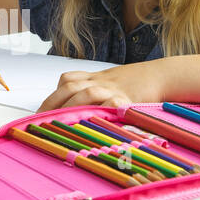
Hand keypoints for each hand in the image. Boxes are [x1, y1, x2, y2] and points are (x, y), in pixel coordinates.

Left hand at [36, 62, 163, 112]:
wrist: (162, 75)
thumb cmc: (134, 84)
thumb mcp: (108, 83)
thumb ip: (89, 92)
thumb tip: (68, 113)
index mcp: (93, 77)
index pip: (66, 81)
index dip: (50, 97)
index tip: (38, 113)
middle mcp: (100, 81)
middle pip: (70, 87)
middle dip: (53, 104)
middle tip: (42, 122)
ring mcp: (113, 89)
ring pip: (86, 94)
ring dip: (71, 109)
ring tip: (59, 124)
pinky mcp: (128, 99)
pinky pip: (112, 105)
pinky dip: (101, 112)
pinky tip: (91, 123)